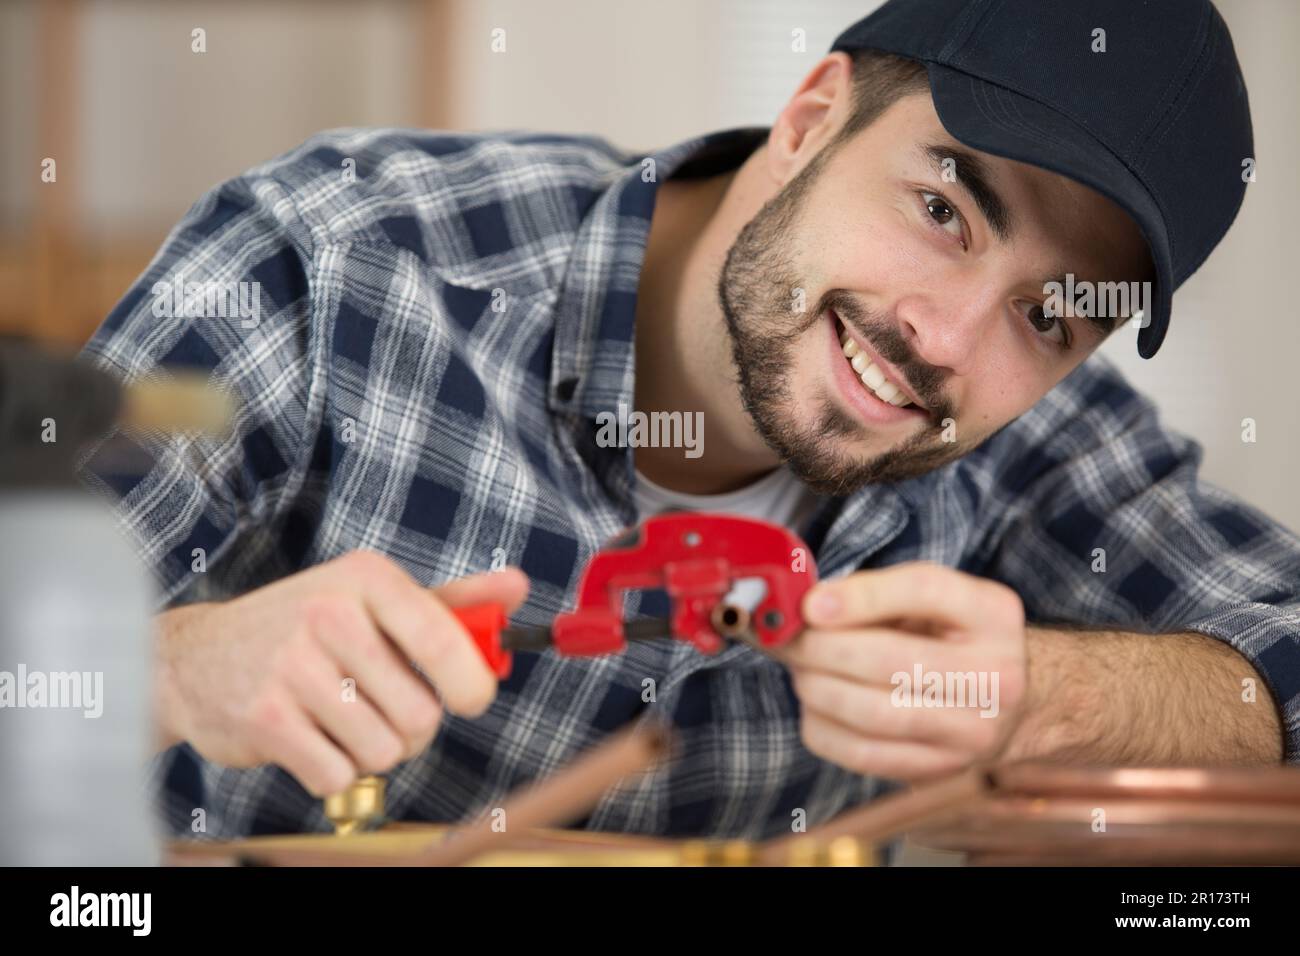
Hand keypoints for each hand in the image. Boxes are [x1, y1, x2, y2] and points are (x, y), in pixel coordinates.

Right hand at [155, 551, 528, 795]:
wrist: (194, 658)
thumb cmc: (304, 626)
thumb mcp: (372, 599)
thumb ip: (450, 601)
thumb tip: (517, 587)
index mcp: (367, 578)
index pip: (445, 640)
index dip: (472, 684)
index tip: (470, 699)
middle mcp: (329, 614)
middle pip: (422, 714)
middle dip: (413, 728)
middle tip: (383, 710)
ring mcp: (292, 667)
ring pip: (385, 750)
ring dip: (373, 751)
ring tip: (342, 722)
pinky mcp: (264, 719)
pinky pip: (339, 775)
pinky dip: (334, 771)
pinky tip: (310, 739)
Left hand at [775, 562, 1027, 780]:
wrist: (1010, 703)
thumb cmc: (952, 639)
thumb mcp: (934, 601)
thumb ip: (876, 593)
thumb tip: (805, 607)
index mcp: (992, 614)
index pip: (925, 592)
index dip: (861, 597)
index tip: (811, 605)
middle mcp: (995, 675)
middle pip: (890, 660)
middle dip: (821, 649)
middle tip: (787, 641)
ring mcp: (973, 731)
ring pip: (874, 713)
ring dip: (818, 689)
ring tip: (800, 672)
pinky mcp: (943, 770)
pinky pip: (865, 756)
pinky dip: (824, 729)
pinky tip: (814, 708)